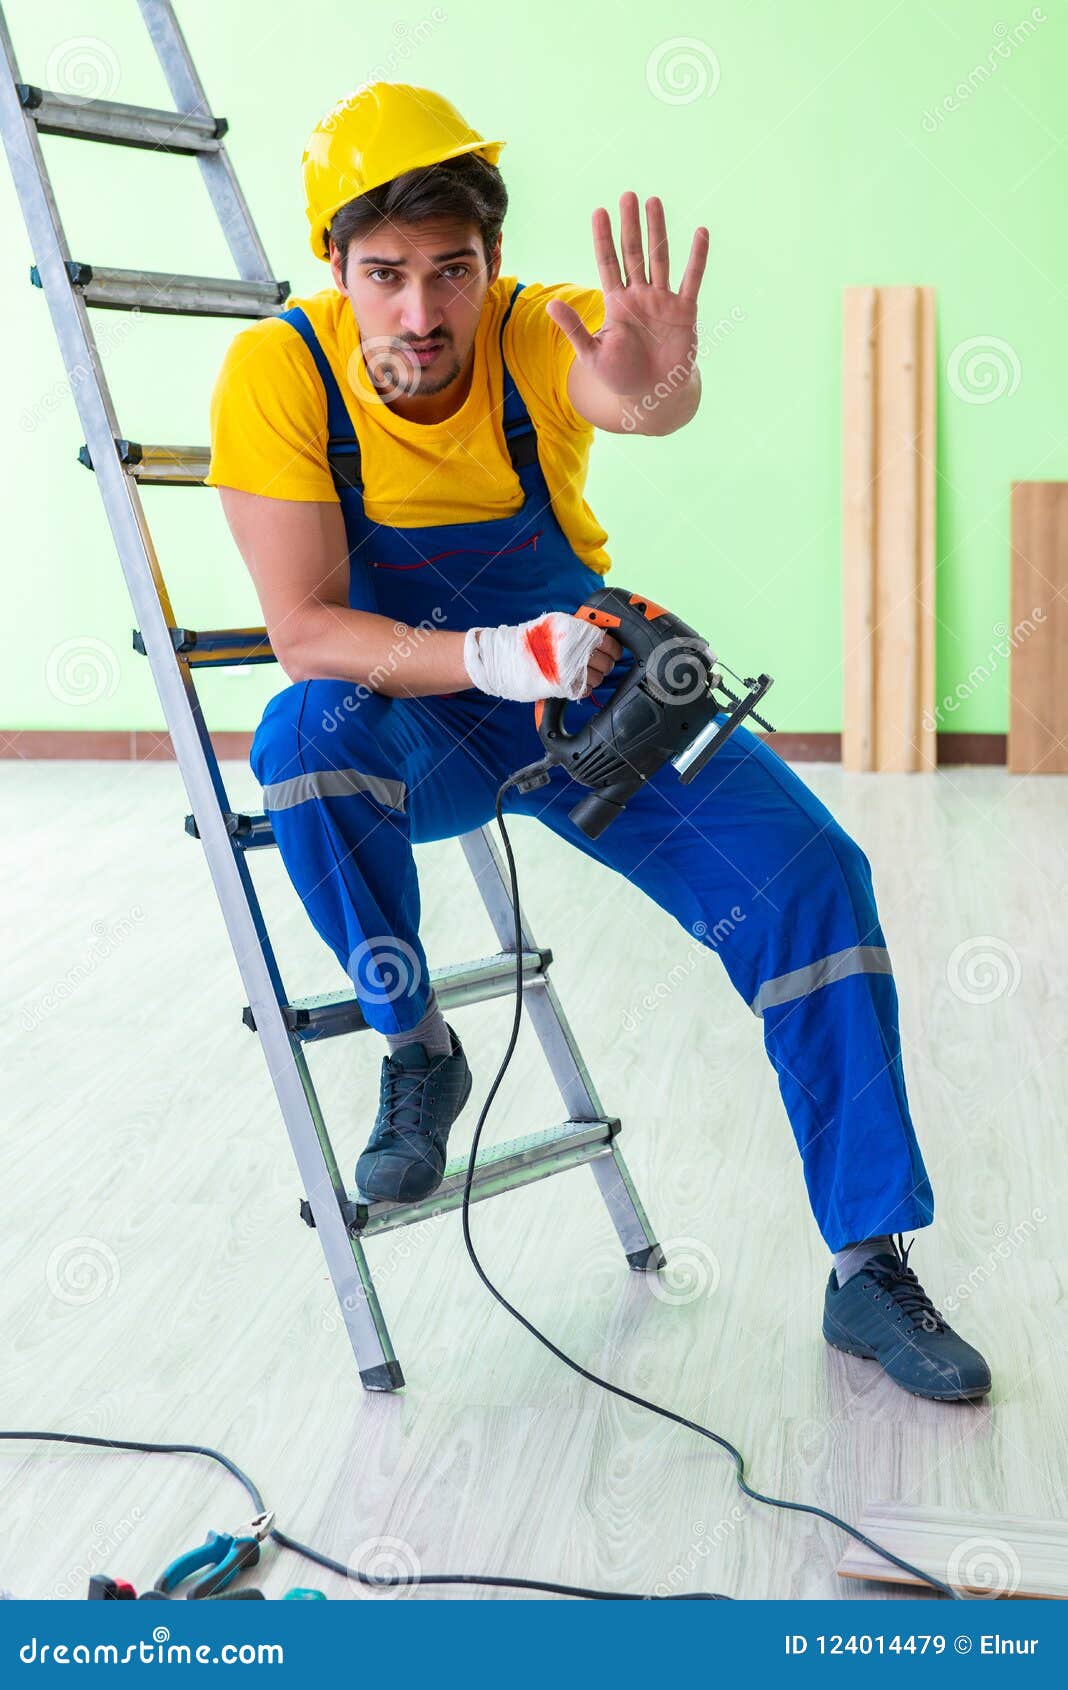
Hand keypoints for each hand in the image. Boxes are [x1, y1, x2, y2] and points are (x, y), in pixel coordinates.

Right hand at [463, 613, 622, 702]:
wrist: (506, 657)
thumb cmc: (531, 640)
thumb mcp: (557, 624)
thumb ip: (580, 629)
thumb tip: (602, 636)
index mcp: (577, 631)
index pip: (610, 644)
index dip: (613, 651)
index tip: (611, 653)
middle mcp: (575, 650)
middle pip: (606, 663)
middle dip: (604, 665)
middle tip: (596, 665)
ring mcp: (569, 670)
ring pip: (597, 679)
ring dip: (594, 678)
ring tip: (583, 674)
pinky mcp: (562, 686)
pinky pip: (585, 691)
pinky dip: (584, 689)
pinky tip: (576, 683)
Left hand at [544, 193, 709, 401]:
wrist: (653, 395)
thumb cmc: (620, 377)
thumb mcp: (592, 354)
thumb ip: (574, 328)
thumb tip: (551, 304)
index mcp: (616, 303)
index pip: (608, 262)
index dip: (603, 238)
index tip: (598, 212)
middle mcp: (639, 295)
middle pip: (634, 252)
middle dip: (630, 225)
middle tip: (627, 195)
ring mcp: (663, 300)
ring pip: (660, 258)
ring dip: (657, 230)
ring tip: (654, 201)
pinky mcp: (684, 311)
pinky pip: (692, 279)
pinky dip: (697, 257)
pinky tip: (700, 232)